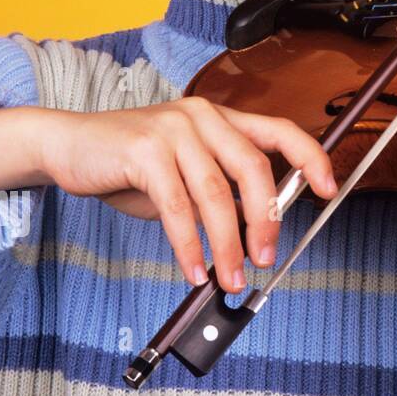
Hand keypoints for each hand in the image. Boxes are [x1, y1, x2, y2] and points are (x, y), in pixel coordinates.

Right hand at [38, 98, 337, 291]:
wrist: (68, 145)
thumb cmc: (130, 163)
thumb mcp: (185, 174)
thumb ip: (220, 193)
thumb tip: (257, 231)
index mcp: (221, 118)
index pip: (280, 130)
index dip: (310, 158)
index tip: (328, 189)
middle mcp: (203, 117)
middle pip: (254, 168)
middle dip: (265, 219)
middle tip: (264, 258)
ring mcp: (174, 130)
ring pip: (216, 195)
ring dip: (226, 245)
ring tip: (229, 278)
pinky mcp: (144, 150)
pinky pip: (177, 208)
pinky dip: (188, 246)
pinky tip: (194, 269)